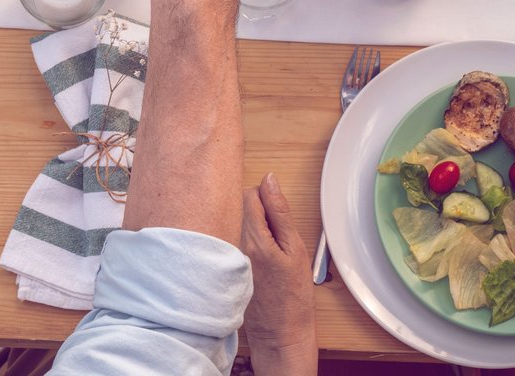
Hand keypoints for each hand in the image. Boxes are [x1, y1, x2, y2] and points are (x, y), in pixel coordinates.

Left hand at [241, 175, 317, 372]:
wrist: (279, 334)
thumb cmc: (292, 297)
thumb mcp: (295, 249)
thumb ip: (281, 212)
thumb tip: (270, 181)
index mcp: (252, 239)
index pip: (248, 194)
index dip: (265, 198)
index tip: (276, 216)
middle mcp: (230, 245)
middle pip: (235, 206)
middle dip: (253, 211)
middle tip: (271, 234)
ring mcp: (222, 256)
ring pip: (231, 222)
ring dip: (246, 226)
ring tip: (264, 250)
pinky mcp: (219, 266)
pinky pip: (226, 239)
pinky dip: (239, 241)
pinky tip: (253, 261)